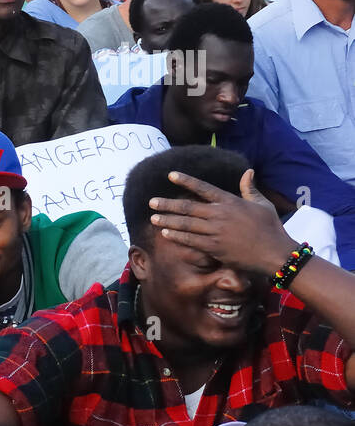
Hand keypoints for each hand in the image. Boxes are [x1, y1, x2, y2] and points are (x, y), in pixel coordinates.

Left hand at [148, 169, 298, 276]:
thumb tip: (248, 171)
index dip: (186, 181)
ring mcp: (216, 232)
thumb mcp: (262, 204)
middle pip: (188, 207)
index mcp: (231, 202)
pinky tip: (166, 233)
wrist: (274, 253)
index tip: (170, 175)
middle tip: (151, 202)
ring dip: (168, 220)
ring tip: (153, 217)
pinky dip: (177, 236)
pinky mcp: (215, 248)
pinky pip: (191, 241)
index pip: (203, 188)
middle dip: (168, 204)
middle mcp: (221, 215)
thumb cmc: (270, 228)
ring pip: (186, 224)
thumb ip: (249, 189)